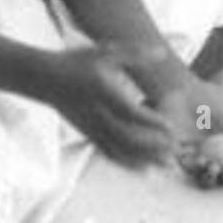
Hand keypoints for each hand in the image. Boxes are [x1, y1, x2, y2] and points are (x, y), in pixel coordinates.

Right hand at [45, 44, 175, 168]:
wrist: (46, 80)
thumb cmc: (78, 62)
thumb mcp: (106, 51)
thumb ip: (135, 54)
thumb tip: (161, 53)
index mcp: (103, 92)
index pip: (129, 112)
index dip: (150, 121)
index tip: (171, 127)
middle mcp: (97, 113)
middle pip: (127, 137)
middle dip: (153, 146)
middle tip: (176, 149)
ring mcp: (92, 127)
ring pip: (120, 150)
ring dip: (145, 159)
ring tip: (167, 165)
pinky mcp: (88, 136)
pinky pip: (110, 153)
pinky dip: (128, 163)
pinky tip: (145, 170)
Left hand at [151, 77, 222, 188]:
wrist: (183, 89)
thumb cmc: (209, 97)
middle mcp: (214, 153)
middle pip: (222, 175)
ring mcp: (197, 154)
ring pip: (205, 176)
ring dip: (210, 176)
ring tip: (212, 166)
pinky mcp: (180, 153)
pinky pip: (187, 167)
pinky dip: (193, 167)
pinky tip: (198, 159)